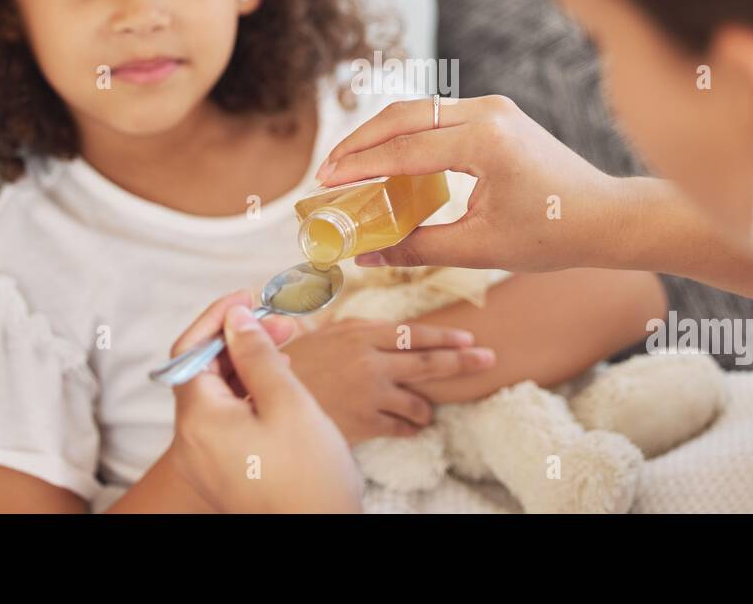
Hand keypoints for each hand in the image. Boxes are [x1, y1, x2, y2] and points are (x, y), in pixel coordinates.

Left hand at [166, 290, 361, 512]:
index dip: (217, 318)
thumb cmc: (309, 475)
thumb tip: (236, 318)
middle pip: (202, 371)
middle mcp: (191, 440)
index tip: (249, 298)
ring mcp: (206, 459)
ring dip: (246, 366)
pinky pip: (226, 420)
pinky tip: (280, 387)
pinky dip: (248, 396)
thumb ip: (258, 355)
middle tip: (282, 324)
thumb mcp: (289, 402)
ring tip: (286, 353)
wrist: (321, 536)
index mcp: (199, 420)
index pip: (189, 351)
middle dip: (238, 341)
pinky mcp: (223, 470)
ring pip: (217, 395)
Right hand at [284, 319, 496, 444]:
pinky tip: (409, 429)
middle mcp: (371, 360)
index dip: (446, 337)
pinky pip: (402, 427)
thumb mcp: (321, 333)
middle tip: (490, 359)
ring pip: (419, 401)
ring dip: (427, 409)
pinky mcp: (366, 421)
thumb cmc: (288, 361)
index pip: (415, 333)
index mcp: (361, 333)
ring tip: (427, 413)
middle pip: (430, 363)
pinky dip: (410, 428)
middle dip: (464, 362)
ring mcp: (371, 392)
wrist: (262, 393)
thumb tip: (372, 324)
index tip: (469, 339)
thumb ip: (351, 328)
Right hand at [314, 95, 615, 272]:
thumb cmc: (553, 235)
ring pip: (418, 111)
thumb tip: (364, 253)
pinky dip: (407, 136)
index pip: (404, 149)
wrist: (606, 217)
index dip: (359, 167)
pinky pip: (438, 117)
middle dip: (360, 143)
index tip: (325, 182)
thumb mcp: (480, 248)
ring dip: (381, 136)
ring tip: (349, 166)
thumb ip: (416, 246)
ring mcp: (493, 108)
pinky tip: (388, 160)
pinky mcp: (496, 114)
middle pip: (403, 116)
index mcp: (485, 141)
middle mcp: (487, 112)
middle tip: (327, 171)